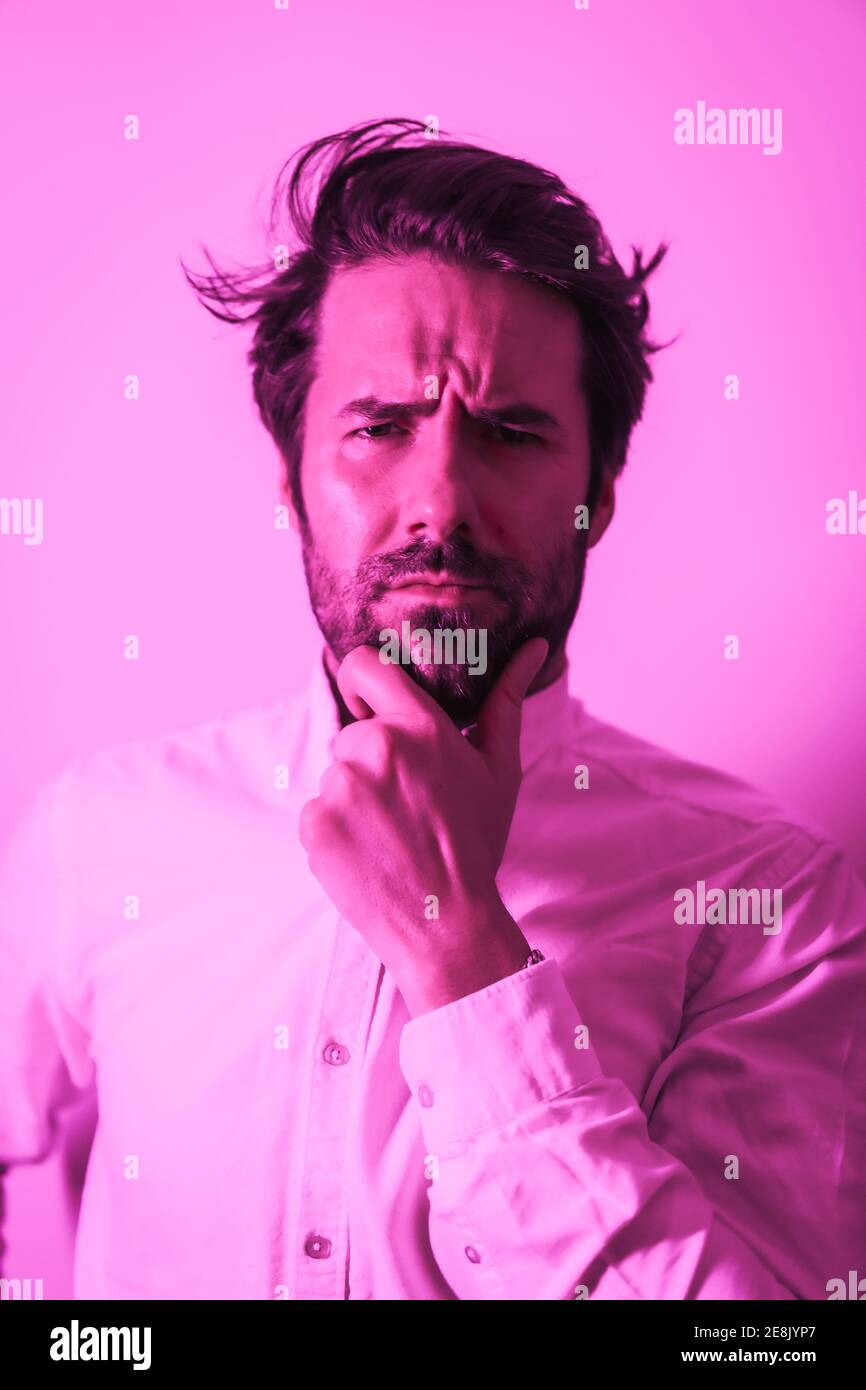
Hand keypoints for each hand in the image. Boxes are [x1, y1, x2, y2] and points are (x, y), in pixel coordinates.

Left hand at [298, 637, 548, 1015]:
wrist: (446, 924)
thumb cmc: (476, 844)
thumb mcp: (499, 770)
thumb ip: (507, 701)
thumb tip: (534, 645)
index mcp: (417, 727)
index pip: (364, 665)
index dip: (366, 682)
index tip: (376, 706)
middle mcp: (372, 749)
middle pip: (354, 731)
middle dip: (373, 759)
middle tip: (407, 802)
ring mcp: (338, 787)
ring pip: (337, 774)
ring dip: (355, 796)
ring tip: (391, 833)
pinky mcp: (314, 824)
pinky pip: (317, 810)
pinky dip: (337, 828)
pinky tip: (371, 852)